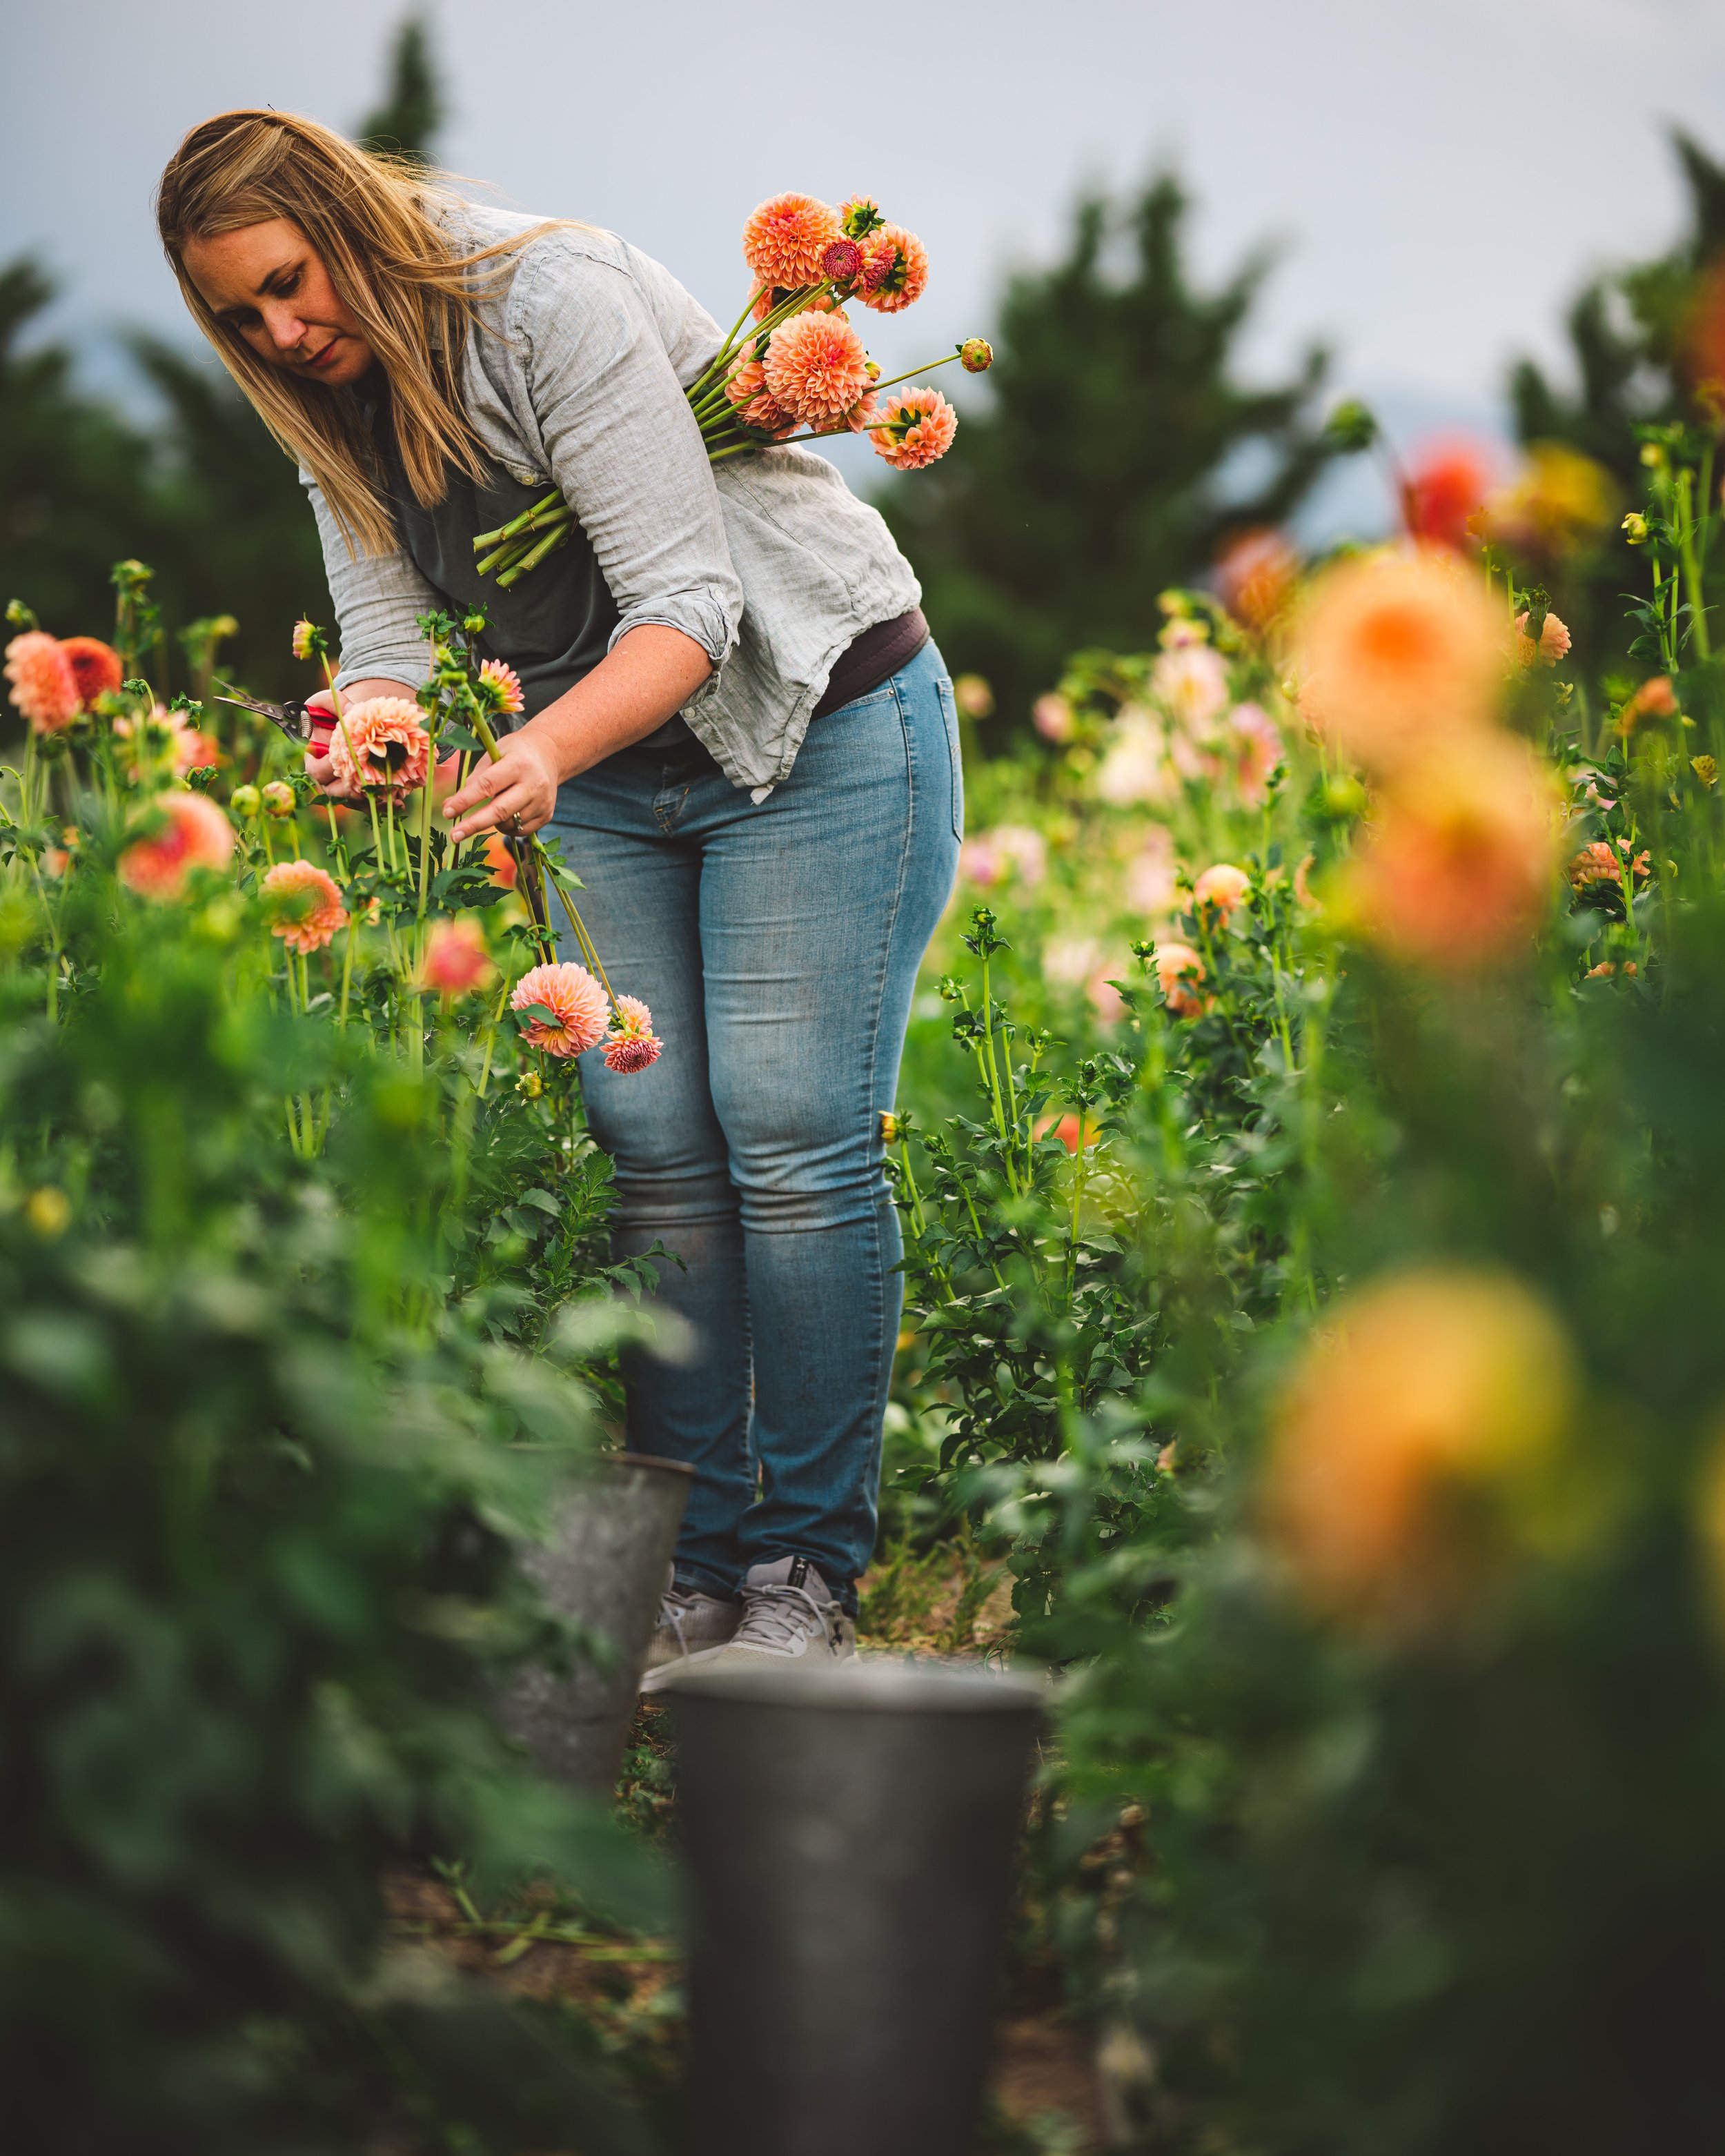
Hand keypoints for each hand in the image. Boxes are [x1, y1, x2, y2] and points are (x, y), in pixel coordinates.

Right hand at [302, 679, 412, 802]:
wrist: (348, 725)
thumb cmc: (332, 713)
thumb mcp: (327, 701)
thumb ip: (333, 703)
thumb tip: (350, 710)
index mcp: (314, 759)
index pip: (319, 770)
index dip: (333, 769)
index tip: (352, 761)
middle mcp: (326, 778)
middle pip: (336, 791)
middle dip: (355, 790)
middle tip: (375, 784)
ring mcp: (342, 788)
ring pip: (353, 800)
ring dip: (371, 799)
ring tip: (391, 795)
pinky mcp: (358, 793)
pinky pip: (367, 804)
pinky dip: (382, 803)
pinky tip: (399, 804)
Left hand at [443, 727, 562, 839]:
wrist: (548, 755)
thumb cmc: (513, 754)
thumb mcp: (493, 755)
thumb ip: (474, 778)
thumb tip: (450, 806)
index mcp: (518, 764)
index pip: (487, 786)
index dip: (465, 800)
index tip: (447, 812)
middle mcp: (534, 784)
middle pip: (500, 811)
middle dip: (474, 825)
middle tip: (454, 835)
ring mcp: (543, 801)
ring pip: (509, 824)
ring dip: (491, 823)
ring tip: (488, 812)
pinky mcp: (547, 815)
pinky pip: (520, 831)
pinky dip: (507, 827)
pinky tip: (505, 816)